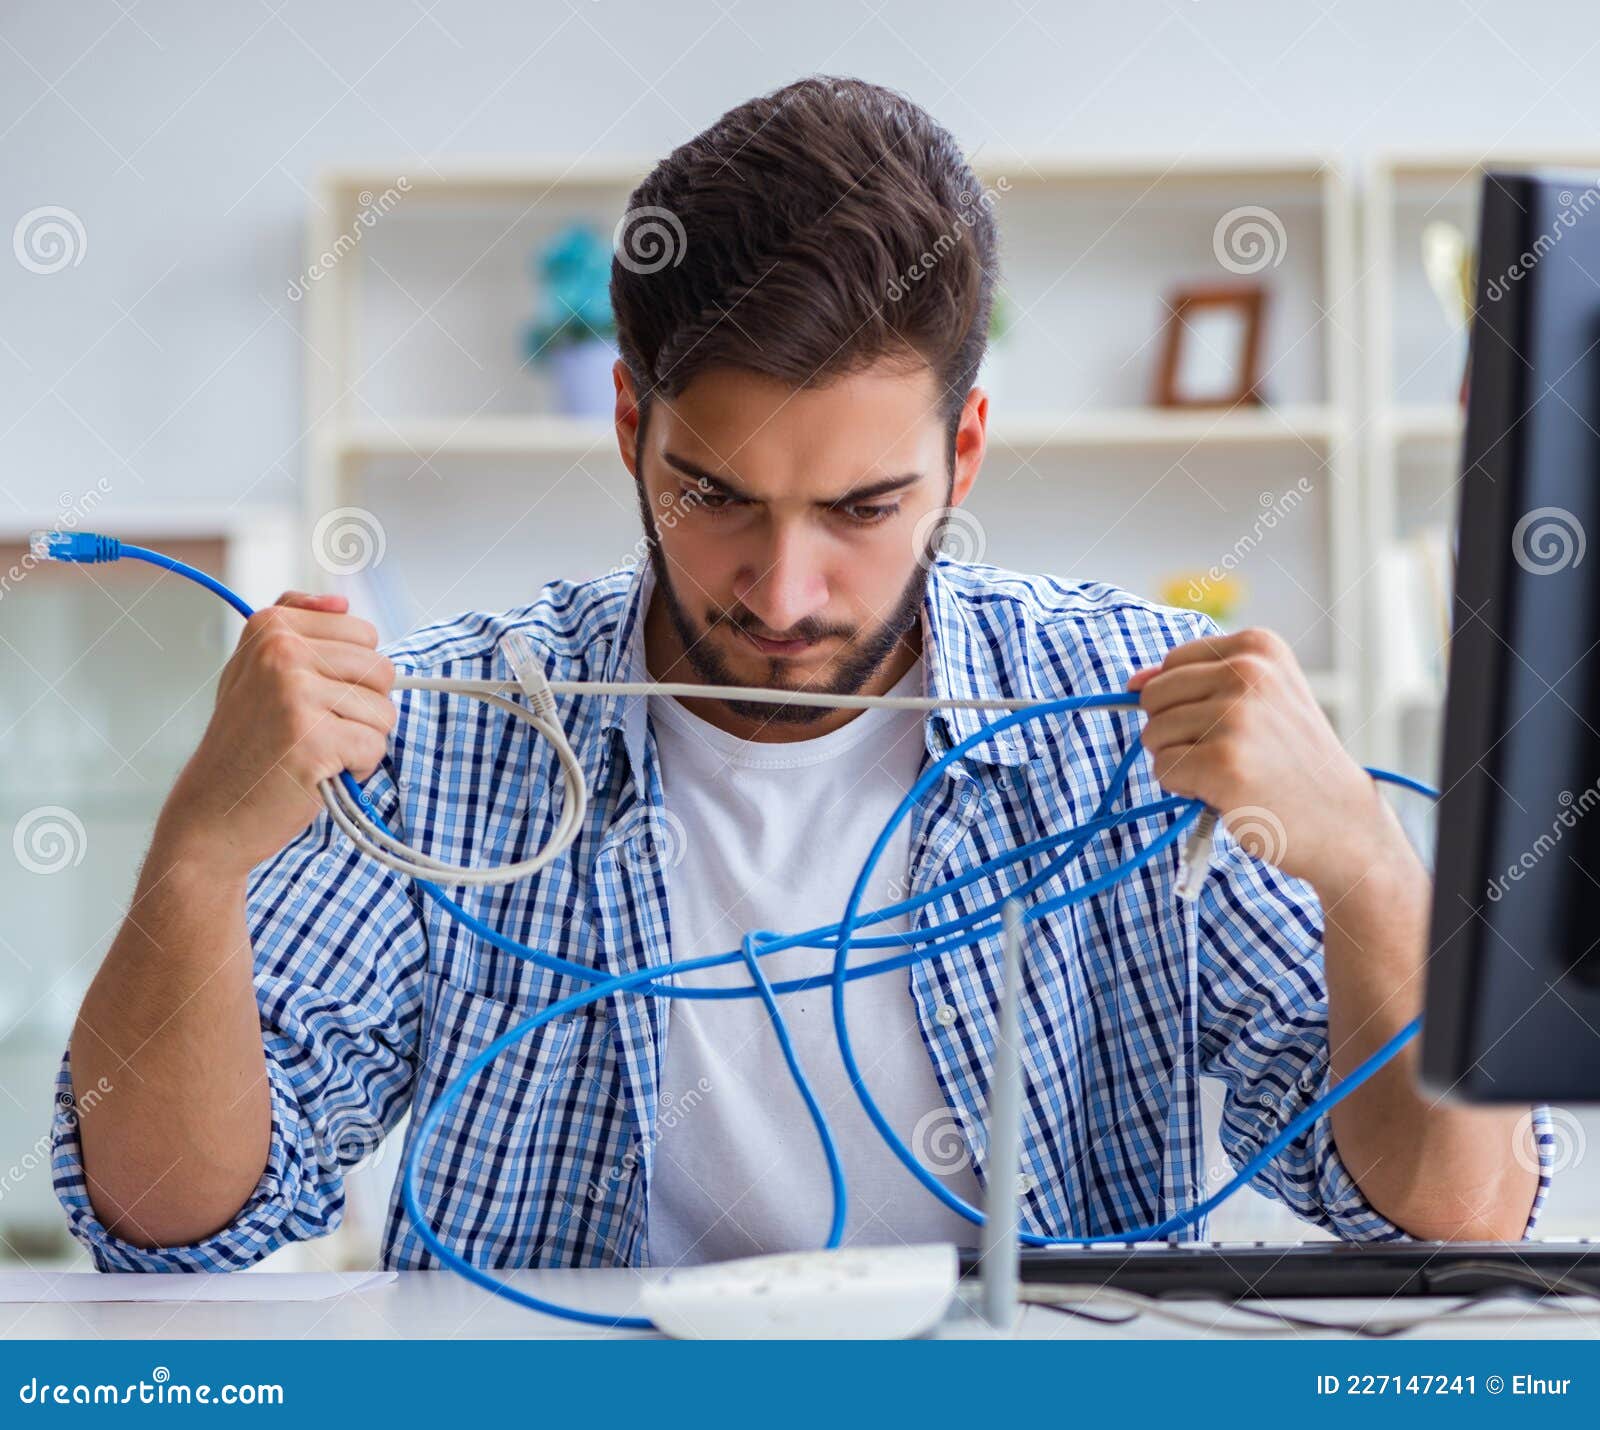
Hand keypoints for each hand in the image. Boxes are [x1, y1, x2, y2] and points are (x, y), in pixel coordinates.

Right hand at [156, 593, 396, 880]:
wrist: (212, 813)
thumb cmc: (246, 744)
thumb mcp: (256, 670)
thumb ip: (297, 626)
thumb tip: (342, 601)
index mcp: (271, 626)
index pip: (364, 634)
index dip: (352, 675)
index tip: (312, 697)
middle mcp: (280, 651)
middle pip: (380, 671)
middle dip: (362, 709)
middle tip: (316, 731)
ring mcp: (294, 693)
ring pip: (383, 711)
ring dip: (360, 741)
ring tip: (314, 752)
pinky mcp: (311, 738)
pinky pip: (375, 747)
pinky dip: (357, 769)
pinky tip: (318, 774)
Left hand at [1127, 628, 1411, 898]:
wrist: (1341, 820)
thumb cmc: (1289, 759)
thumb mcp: (1257, 699)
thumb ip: (1193, 682)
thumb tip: (1133, 682)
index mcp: (1257, 646)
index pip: (1170, 665)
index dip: (1184, 703)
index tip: (1231, 724)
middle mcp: (1248, 672)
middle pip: (1153, 696)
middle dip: (1175, 732)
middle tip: (1227, 752)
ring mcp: (1237, 716)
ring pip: (1153, 735)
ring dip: (1180, 762)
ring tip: (1231, 771)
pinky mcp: (1224, 762)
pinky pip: (1162, 769)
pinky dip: (1184, 788)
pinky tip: (1226, 791)